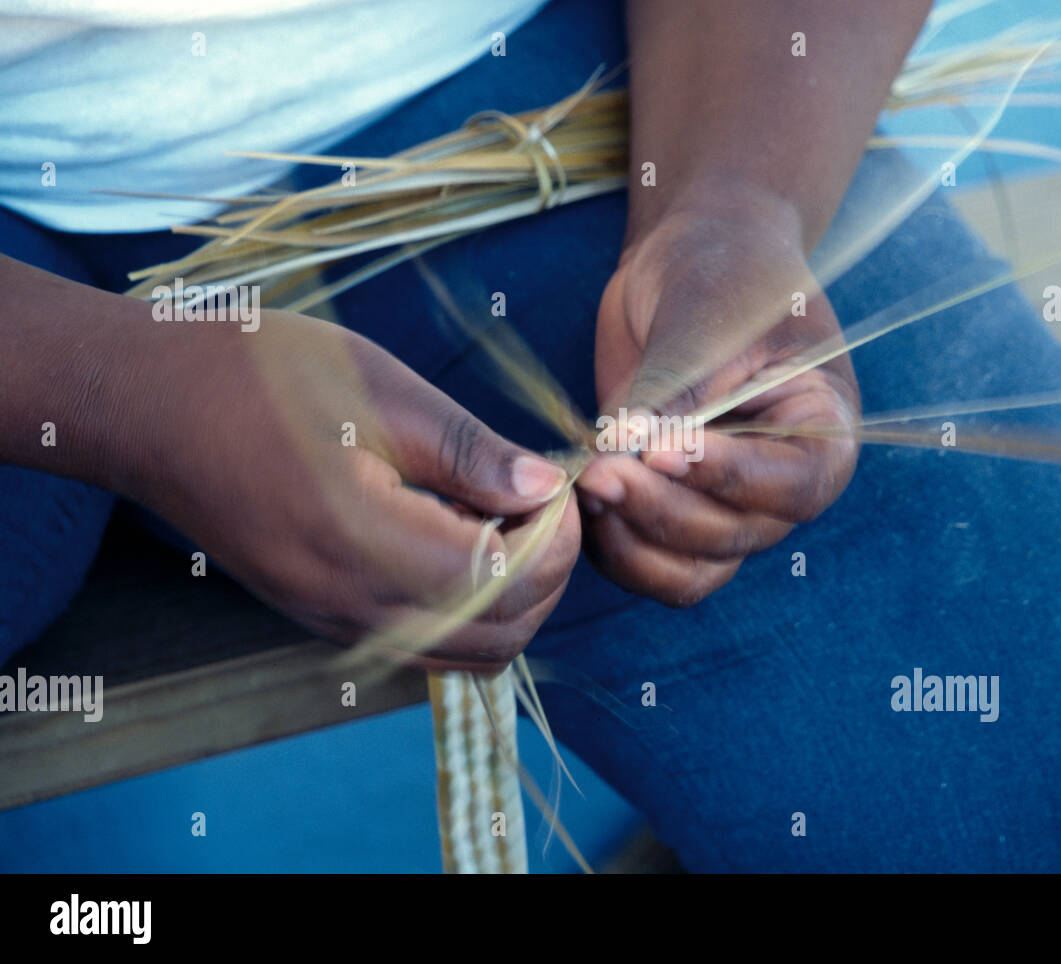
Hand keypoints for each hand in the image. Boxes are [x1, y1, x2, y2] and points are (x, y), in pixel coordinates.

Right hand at [126, 308, 578, 670]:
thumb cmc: (257, 375)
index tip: (559, 484)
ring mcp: (333, 621)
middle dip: (548, 575)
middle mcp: (349, 604)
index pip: (506, 581)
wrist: (148, 405)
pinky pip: (425, 643)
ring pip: (467, 655)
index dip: (558, 539)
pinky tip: (454, 535)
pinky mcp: (323, 617)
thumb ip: (471, 452)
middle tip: (540, 500)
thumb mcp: (380, 390)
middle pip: (500, 637)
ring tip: (499, 516)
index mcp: (363, 541)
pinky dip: (466, 608)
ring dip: (511, 599)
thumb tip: (547, 488)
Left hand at [579, 189, 859, 605]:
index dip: (729, 477)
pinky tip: (582, 497)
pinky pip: (649, 561)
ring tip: (589, 480)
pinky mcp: (670, 507)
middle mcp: (780, 485)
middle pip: (735, 536)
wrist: (689, 262)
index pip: (794, 485)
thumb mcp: (708, 319)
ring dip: (635, 538)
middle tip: (602, 468)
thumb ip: (677, 391)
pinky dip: (613, 544)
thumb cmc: (723, 274)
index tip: (663, 448)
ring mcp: (724, 504)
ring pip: (692, 567)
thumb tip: (630, 449)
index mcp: (823, 433)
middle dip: (663, 509)